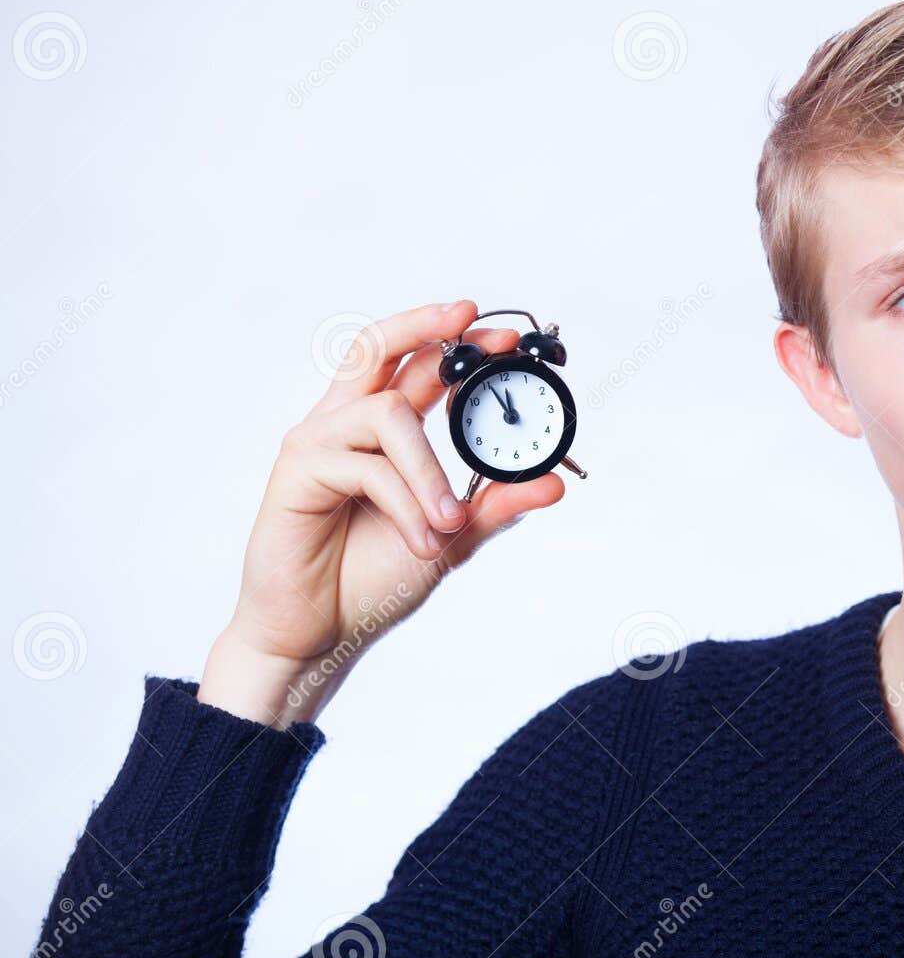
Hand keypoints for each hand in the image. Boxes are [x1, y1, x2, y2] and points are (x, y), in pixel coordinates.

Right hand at [198, 301, 566, 726]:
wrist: (322, 635)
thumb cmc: (370, 579)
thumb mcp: (451, 538)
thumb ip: (496, 506)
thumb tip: (553, 483)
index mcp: (378, 432)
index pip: (413, 364)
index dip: (452, 341)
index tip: (503, 336)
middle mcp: (344, 426)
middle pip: (377, 348)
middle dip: (429, 328)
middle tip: (476, 323)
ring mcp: (317, 444)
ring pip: (388, 416)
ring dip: (431, 471)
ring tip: (451, 524)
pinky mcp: (296, 472)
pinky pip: (367, 469)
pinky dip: (406, 504)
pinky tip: (422, 540)